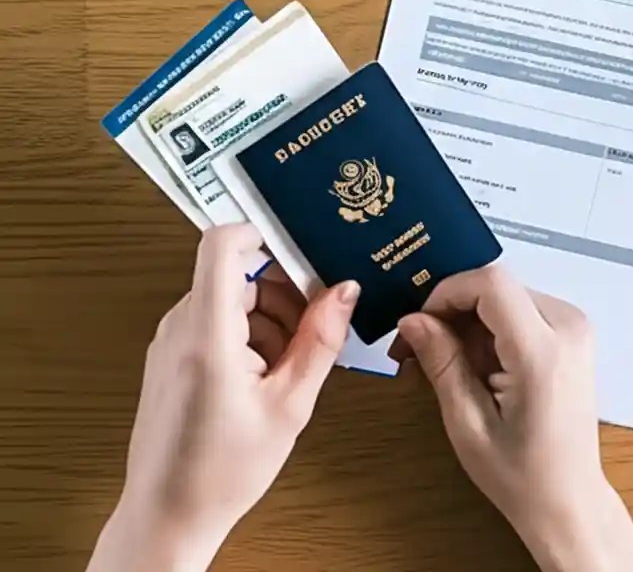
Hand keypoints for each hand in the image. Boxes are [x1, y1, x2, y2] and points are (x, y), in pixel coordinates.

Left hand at [88, 225, 358, 571]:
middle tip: (313, 334)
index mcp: (207, 336)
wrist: (170, 515)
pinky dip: (249, 339)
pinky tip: (266, 380)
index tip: (301, 251)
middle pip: (238, 275)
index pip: (223, 245)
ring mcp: (170, 342)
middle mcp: (180, 329)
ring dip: (269, 321)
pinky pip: (217, 323)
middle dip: (284, 295)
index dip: (264, 234)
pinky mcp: (171, 357)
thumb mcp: (291, 405)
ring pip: (231, 300)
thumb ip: (320, 341)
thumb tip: (343, 291)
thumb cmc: (222, 471)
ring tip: (287, 370)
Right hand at [393, 266, 632, 571]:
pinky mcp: (574, 336)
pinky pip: (523, 311)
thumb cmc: (524, 475)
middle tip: (420, 349)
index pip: (490, 283)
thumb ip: (442, 363)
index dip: (446, 293)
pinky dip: (493, 330)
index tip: (419, 323)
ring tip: (451, 368)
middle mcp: (569, 330)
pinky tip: (480, 368)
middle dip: (454, 310)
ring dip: (472, 322)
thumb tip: (414, 320)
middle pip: (497, 287)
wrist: (569, 498)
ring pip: (507, 296)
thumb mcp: (468, 424)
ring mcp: (576, 330)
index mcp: (542, 353)